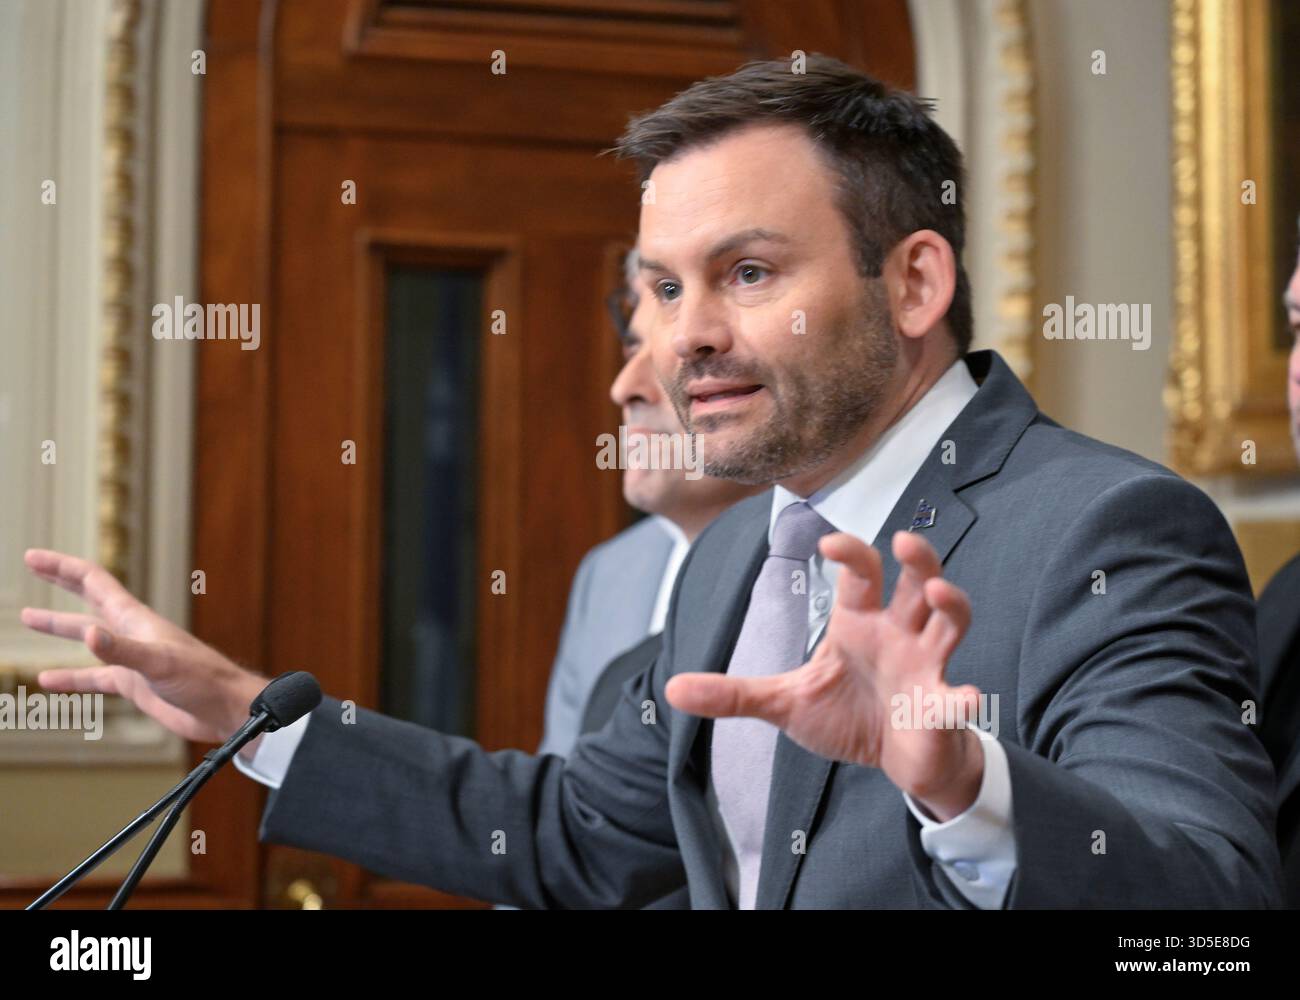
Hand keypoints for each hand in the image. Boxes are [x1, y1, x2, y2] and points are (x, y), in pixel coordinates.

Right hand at [20, 549, 265, 747]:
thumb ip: (122, 650)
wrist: (224, 709)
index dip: (62, 567)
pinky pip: (94, 677)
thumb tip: (87, 635)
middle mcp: (130, 632)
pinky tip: (48, 680)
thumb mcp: (159, 662)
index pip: (93, 582)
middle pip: (88, 599)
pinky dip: (70, 678)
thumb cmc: (202, 679)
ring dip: (59, 626)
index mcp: (135, 618)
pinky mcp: (133, 683)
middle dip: (60, 580)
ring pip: (87, 638)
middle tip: (33, 564)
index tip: (33, 557)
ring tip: (28, 617)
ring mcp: (131, 657)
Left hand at [665, 530, 984, 821]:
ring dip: (950, 604)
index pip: (861, 572)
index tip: (828, 540)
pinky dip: (962, 698)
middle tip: (905, 542)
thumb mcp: (784, 703)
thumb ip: (734, 694)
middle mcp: (897, 633)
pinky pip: (955, 698)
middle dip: (917, 558)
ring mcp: (925, 665)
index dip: (850, 550)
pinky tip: (964, 697)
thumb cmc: (847, 717)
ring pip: (951, 619)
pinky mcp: (940, 707)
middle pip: (916, 579)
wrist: (894, 761)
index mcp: (859, 622)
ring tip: (938, 595)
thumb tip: (672, 689)